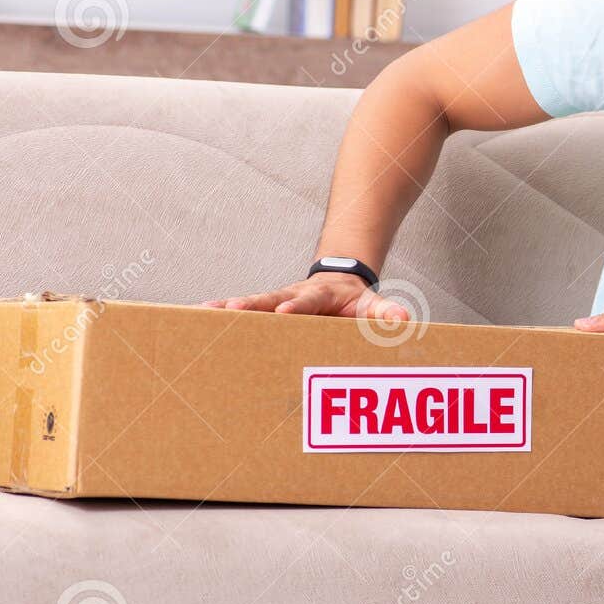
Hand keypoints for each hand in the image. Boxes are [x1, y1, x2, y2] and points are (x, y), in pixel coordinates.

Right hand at [202, 273, 410, 320]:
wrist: (343, 285)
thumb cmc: (356, 303)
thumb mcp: (373, 306)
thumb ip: (385, 312)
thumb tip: (403, 319)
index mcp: (319, 295)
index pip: (306, 301)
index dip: (295, 307)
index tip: (283, 312)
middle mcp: (292, 295)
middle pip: (269, 299)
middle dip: (250, 305)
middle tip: (231, 309)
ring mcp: (277, 301)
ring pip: (250, 304)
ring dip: (228, 307)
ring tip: (203, 311)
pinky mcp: (266, 311)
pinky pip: (243, 313)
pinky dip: (222, 313)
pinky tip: (199, 315)